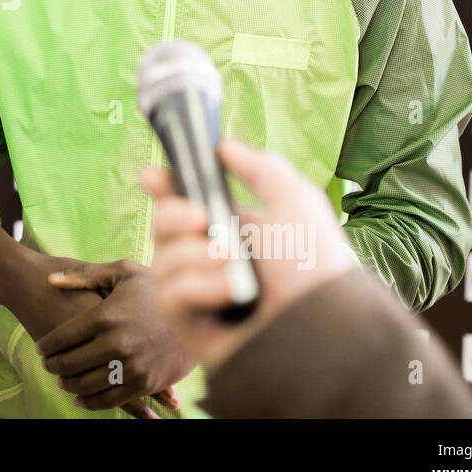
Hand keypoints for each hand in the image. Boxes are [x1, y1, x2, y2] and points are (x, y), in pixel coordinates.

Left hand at [1, 251, 166, 418]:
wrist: (202, 311)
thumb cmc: (157, 287)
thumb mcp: (123, 272)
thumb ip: (85, 275)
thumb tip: (50, 279)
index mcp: (106, 316)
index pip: (62, 337)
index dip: (46, 345)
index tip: (40, 348)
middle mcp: (115, 344)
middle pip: (70, 363)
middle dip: (53, 366)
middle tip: (48, 365)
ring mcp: (130, 366)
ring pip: (86, 385)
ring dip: (68, 384)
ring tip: (63, 379)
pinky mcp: (145, 383)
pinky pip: (109, 400)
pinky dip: (90, 402)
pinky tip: (81, 398)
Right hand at [146, 138, 358, 368]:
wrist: (320, 324)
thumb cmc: (313, 264)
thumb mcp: (295, 200)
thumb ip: (260, 166)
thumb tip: (223, 147)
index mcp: (228, 228)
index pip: (181, 203)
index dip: (162, 188)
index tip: (152, 175)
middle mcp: (207, 259)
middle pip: (161, 227)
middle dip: (173, 216)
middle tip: (202, 219)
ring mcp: (196, 293)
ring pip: (161, 260)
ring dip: (197, 256)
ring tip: (234, 265)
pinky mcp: (189, 325)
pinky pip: (170, 296)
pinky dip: (199, 287)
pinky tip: (231, 292)